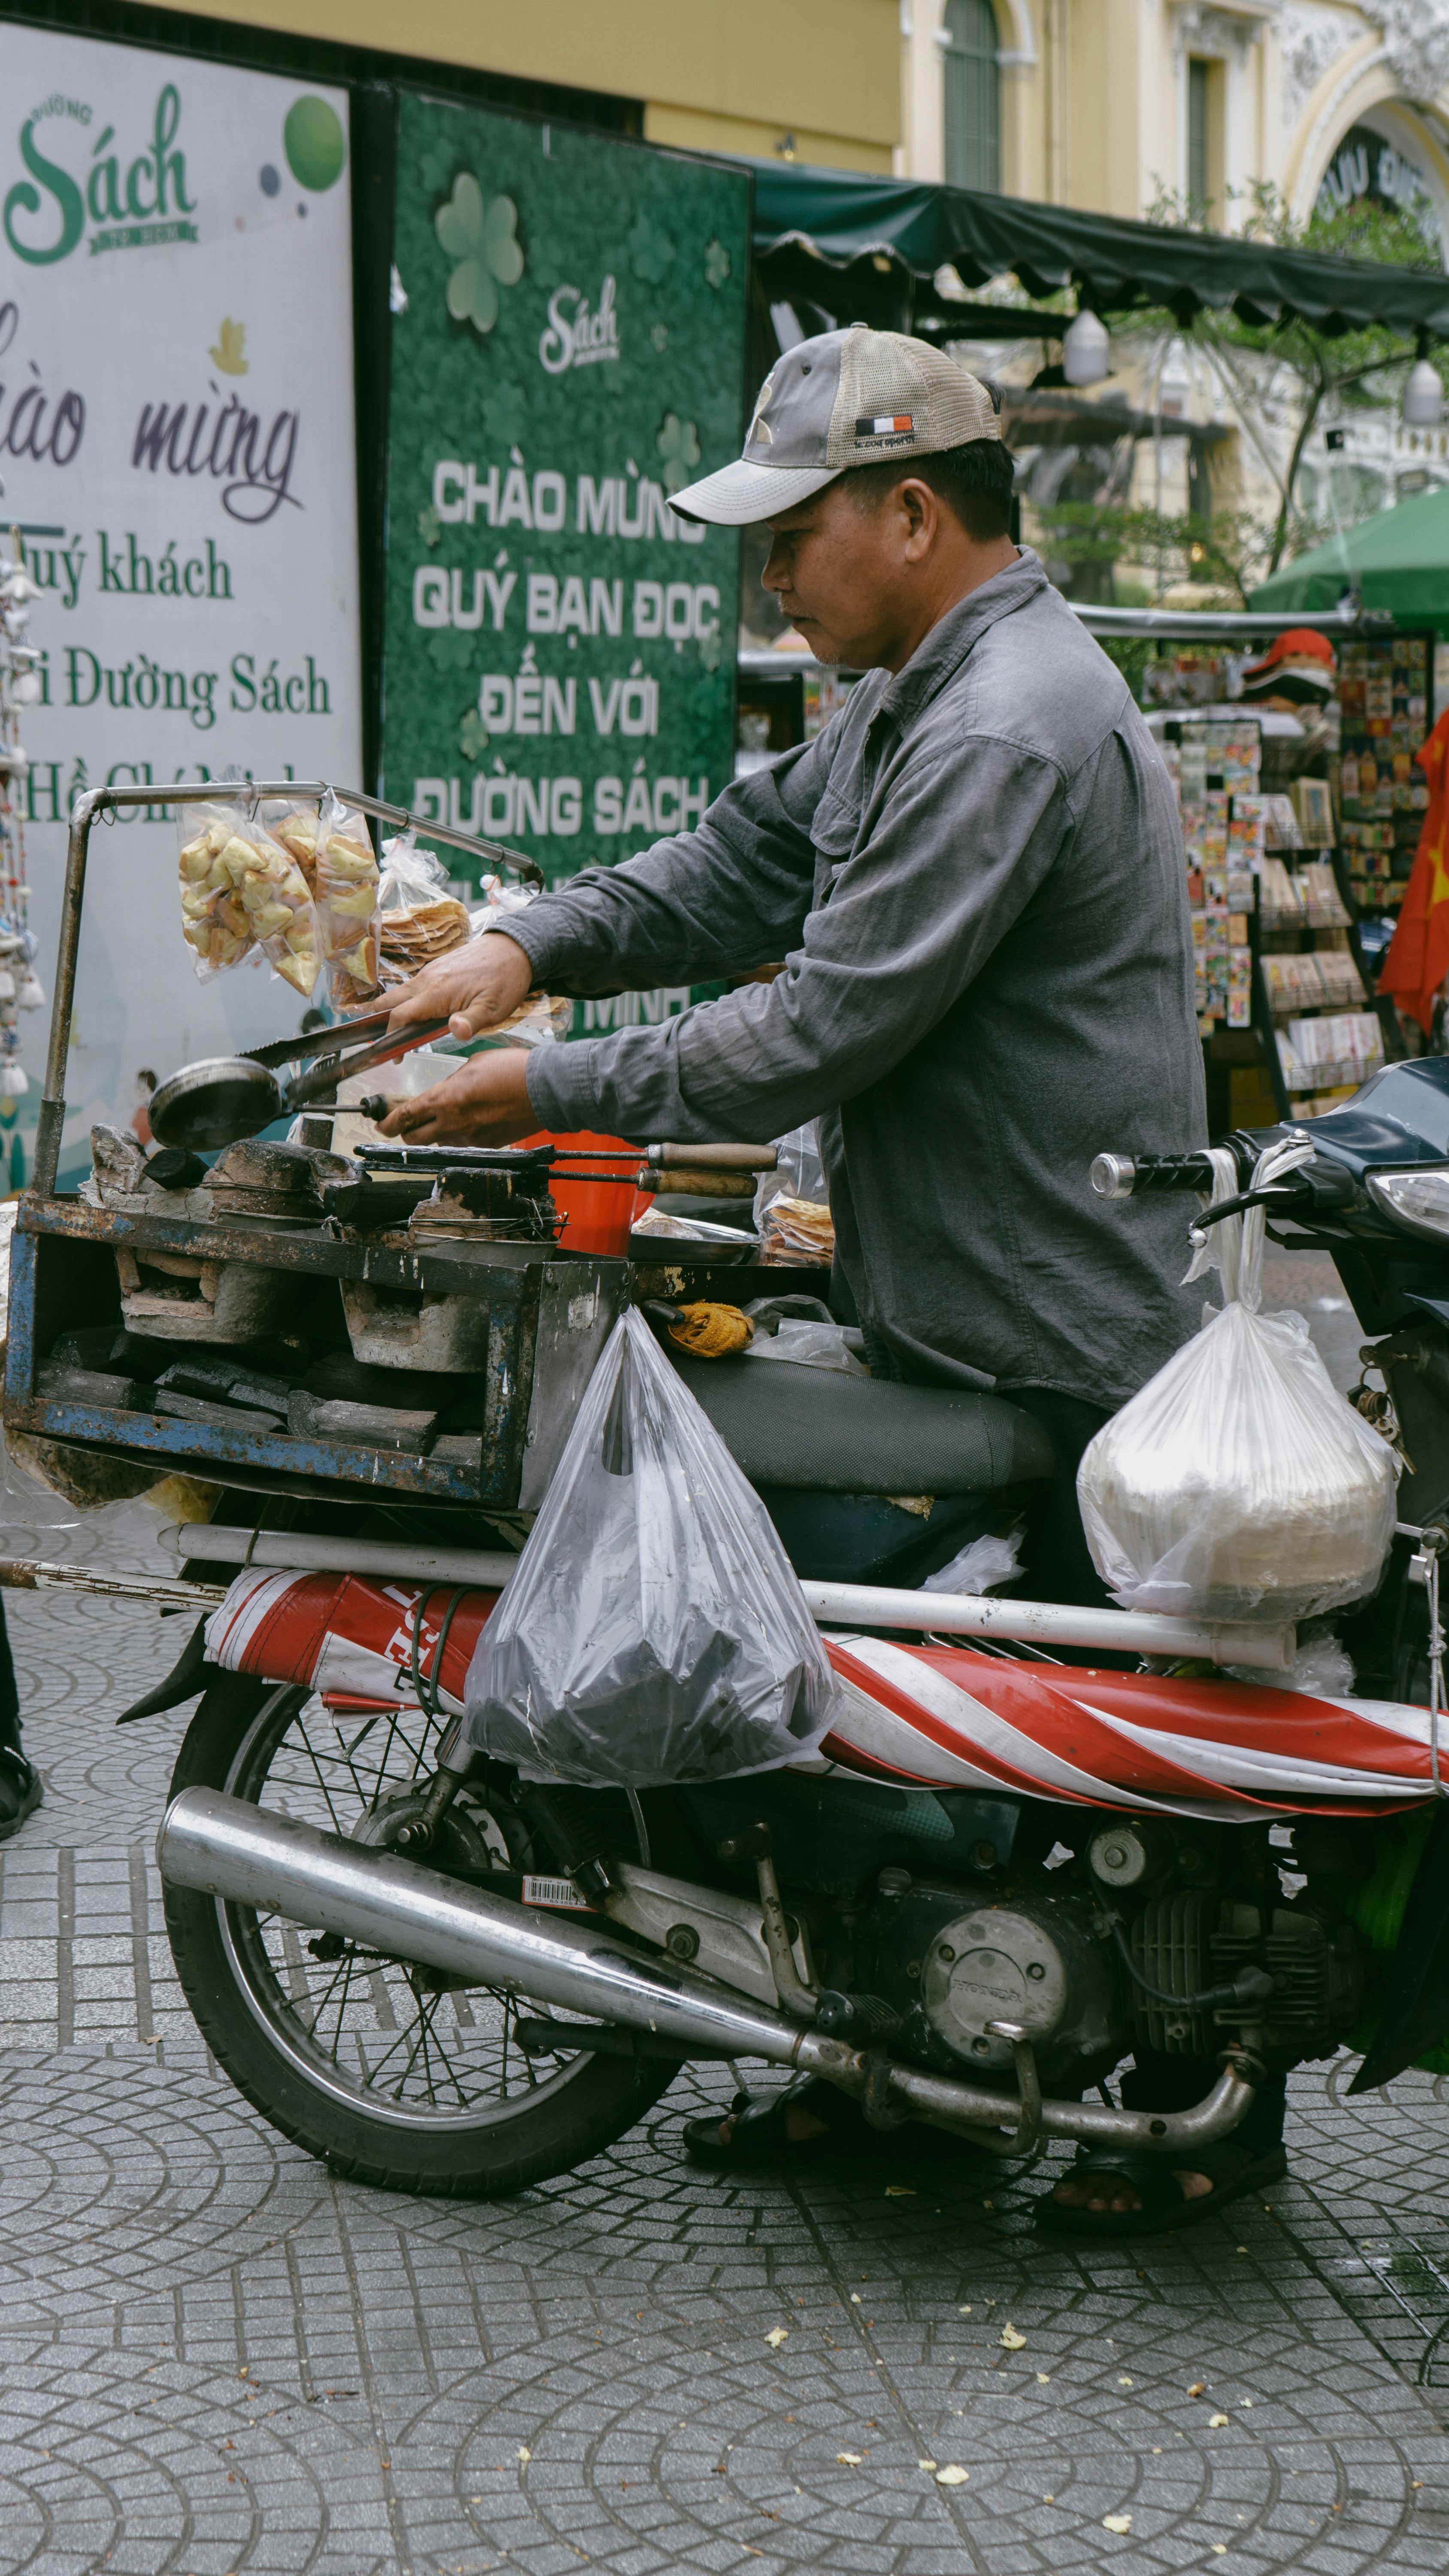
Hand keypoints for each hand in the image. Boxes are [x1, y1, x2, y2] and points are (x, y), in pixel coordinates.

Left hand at [375, 1048, 537, 1147]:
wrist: (545, 1090)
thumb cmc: (512, 1070)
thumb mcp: (473, 1064)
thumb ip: (453, 1082)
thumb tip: (447, 1091)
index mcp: (445, 1099)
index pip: (406, 1116)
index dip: (389, 1122)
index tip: (381, 1124)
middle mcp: (453, 1123)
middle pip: (415, 1136)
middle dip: (407, 1130)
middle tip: (408, 1123)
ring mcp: (470, 1138)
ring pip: (440, 1141)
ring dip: (436, 1132)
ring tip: (449, 1117)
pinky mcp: (487, 1145)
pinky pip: (464, 1143)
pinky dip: (461, 1134)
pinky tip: (473, 1120)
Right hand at [382, 931, 533, 1041]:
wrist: (513, 949)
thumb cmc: (505, 980)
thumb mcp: (493, 1008)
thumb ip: (471, 1022)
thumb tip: (456, 1032)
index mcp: (437, 992)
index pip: (400, 1015)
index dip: (391, 1036)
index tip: (395, 1055)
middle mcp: (427, 979)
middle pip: (389, 1001)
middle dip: (378, 1021)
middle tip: (382, 1042)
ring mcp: (430, 971)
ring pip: (401, 993)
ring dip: (394, 1010)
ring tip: (398, 1031)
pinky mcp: (437, 968)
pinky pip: (414, 986)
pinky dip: (408, 1000)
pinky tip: (418, 1013)